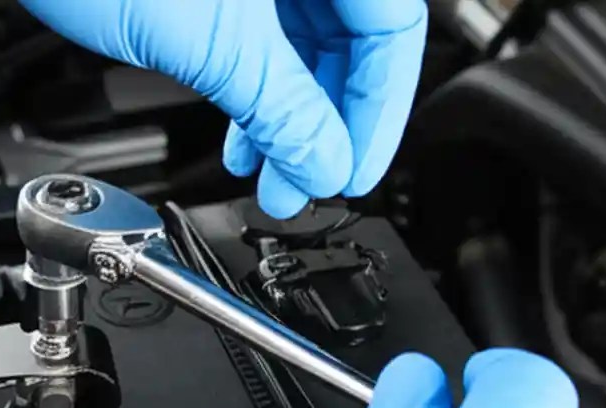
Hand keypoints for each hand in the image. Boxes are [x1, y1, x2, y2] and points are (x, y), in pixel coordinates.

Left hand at [17, 0, 427, 218]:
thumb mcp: (211, 43)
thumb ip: (282, 108)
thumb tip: (323, 163)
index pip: (394, 32)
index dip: (378, 114)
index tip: (349, 174)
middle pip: (355, 36)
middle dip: (328, 120)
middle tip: (305, 183)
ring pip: (307, 36)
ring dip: (290, 108)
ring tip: (266, 170)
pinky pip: (264, 26)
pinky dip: (256, 78)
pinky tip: (238, 126)